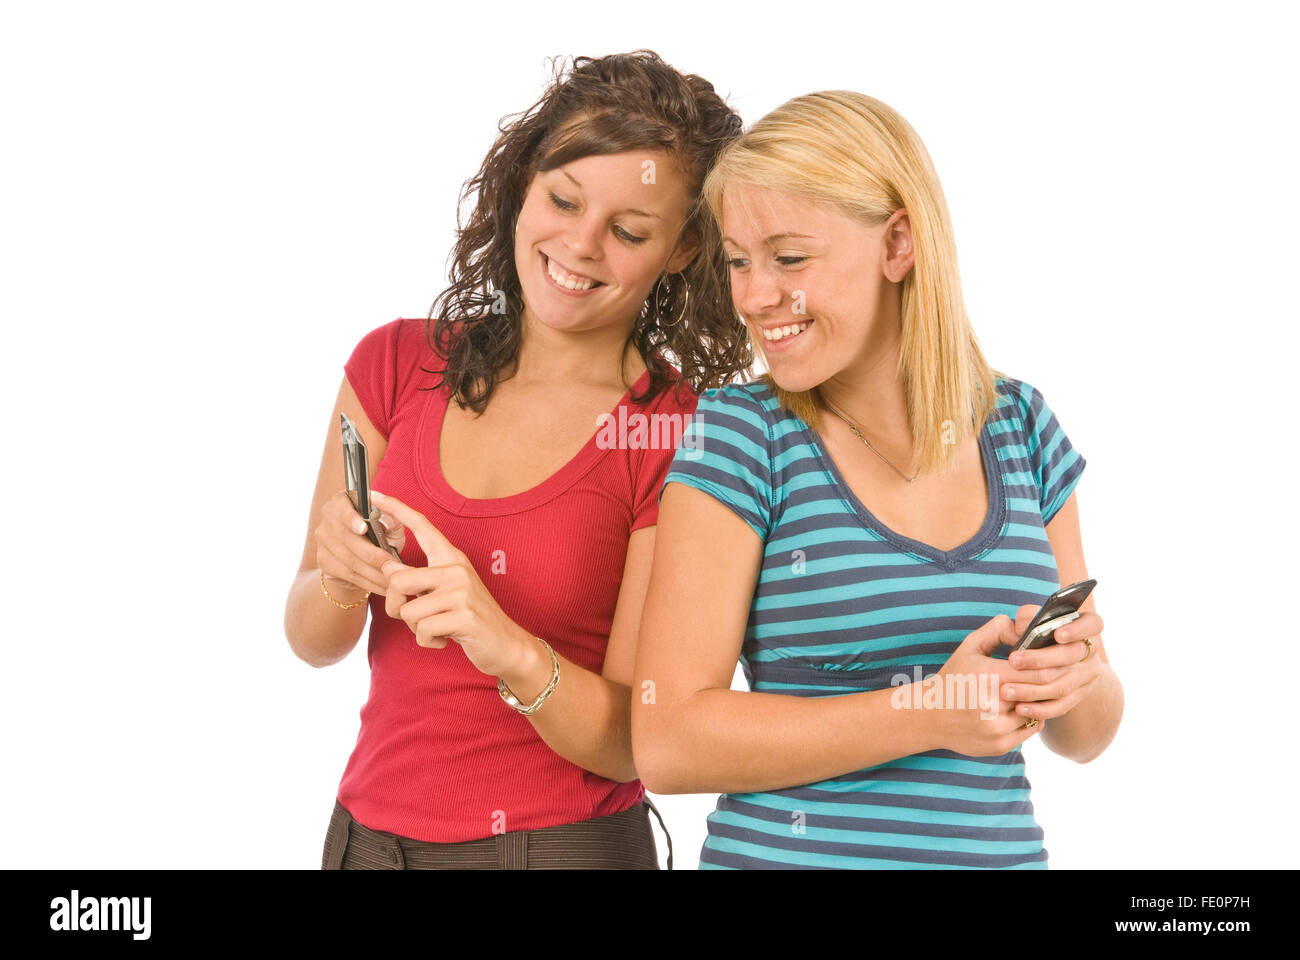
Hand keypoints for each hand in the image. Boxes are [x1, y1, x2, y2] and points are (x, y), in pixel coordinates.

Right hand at [315, 490, 404, 598]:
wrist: (359, 555)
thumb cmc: (379, 533)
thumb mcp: (389, 524)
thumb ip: (392, 520)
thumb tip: (393, 519)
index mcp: (342, 501)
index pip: (343, 508)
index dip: (352, 518)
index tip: (364, 528)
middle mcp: (328, 517)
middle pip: (348, 539)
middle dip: (374, 555)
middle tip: (394, 567)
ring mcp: (322, 540)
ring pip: (350, 560)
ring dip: (374, 573)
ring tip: (394, 581)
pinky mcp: (323, 561)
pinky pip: (348, 575)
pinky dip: (369, 582)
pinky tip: (383, 587)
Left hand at [372, 490, 531, 677]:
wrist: (505, 643)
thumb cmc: (468, 618)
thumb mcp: (443, 594)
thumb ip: (418, 580)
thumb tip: (387, 569)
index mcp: (451, 559)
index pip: (422, 527)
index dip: (397, 509)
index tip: (375, 494)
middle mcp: (457, 569)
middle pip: (399, 580)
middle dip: (396, 606)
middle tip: (415, 618)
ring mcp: (462, 592)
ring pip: (408, 611)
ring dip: (416, 629)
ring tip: (437, 629)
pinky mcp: (464, 616)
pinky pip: (423, 631)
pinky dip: (428, 642)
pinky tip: (445, 640)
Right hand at [926, 614, 1051, 756]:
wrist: (930, 716)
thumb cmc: (954, 677)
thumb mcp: (970, 646)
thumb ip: (998, 629)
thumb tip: (1025, 627)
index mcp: (987, 676)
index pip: (1038, 672)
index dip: (1049, 665)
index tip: (1051, 661)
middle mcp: (992, 705)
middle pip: (1041, 693)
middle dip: (1048, 684)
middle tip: (1053, 675)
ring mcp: (996, 728)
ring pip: (1038, 712)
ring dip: (1039, 702)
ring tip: (1034, 692)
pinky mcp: (999, 745)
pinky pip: (1030, 730)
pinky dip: (1031, 718)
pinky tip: (1022, 708)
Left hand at [998, 604, 1105, 724]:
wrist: (1060, 662)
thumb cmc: (1043, 634)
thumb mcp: (1038, 621)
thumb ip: (1029, 617)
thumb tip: (1020, 627)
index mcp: (1086, 627)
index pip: (1092, 624)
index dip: (1077, 629)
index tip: (1057, 634)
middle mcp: (1090, 652)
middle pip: (1070, 656)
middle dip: (1039, 659)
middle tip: (1013, 661)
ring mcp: (1087, 676)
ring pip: (1063, 685)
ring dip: (1033, 689)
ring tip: (1007, 690)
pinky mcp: (1079, 696)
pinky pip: (1061, 706)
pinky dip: (1040, 709)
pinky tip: (1020, 709)